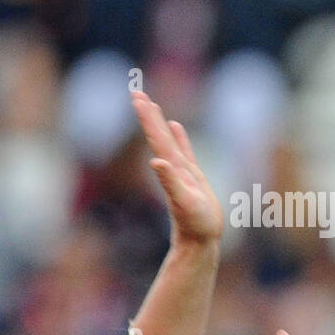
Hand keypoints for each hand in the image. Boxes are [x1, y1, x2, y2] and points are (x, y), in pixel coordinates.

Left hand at [132, 90, 222, 245]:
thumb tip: (156, 162)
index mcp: (170, 168)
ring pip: (167, 140)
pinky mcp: (192, 177)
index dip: (147, 117)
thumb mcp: (184, 202)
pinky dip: (178, 137)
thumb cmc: (194, 225)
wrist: (199, 242)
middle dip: (147, 113)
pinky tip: (175, 126)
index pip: (155, 137)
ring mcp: (181, 171)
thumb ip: (170, 182)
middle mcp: (172, 167)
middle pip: (157, 134)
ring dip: (158, 121)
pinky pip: (183, 150)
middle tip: (136, 91)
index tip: (137, 97)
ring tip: (151, 104)